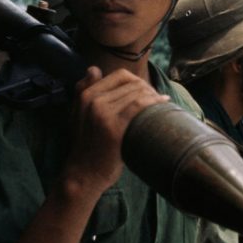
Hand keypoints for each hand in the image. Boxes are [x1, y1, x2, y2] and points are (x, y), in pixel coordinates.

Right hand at [64, 67, 168, 193]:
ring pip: (138, 94)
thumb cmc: (88, 145)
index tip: (148, 94)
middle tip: (160, 102)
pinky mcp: (113, 127)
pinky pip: (139, 108)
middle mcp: (92, 100)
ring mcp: (102, 113)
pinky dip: (153, 107)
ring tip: (163, 107)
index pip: (120, 75)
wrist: (84, 173)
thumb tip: (93, 69)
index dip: (139, 82)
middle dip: (150, 90)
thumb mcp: (79, 114)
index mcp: (86, 94)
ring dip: (155, 98)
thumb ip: (84, 90)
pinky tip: (162, 113)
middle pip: (132, 84)